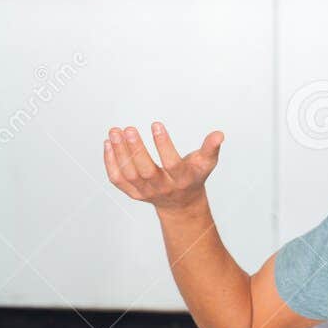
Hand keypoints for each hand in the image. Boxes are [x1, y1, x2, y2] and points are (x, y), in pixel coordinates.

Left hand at [104, 123, 223, 213]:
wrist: (181, 203)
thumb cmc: (193, 176)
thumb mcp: (205, 163)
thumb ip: (211, 148)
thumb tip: (219, 134)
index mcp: (182, 180)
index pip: (172, 164)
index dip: (164, 145)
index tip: (156, 124)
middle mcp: (164, 188)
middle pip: (146, 171)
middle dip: (136, 149)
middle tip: (129, 128)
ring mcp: (146, 192)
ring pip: (129, 174)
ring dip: (120, 152)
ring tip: (115, 131)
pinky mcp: (133, 193)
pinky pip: (117, 179)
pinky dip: (110, 162)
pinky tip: (108, 143)